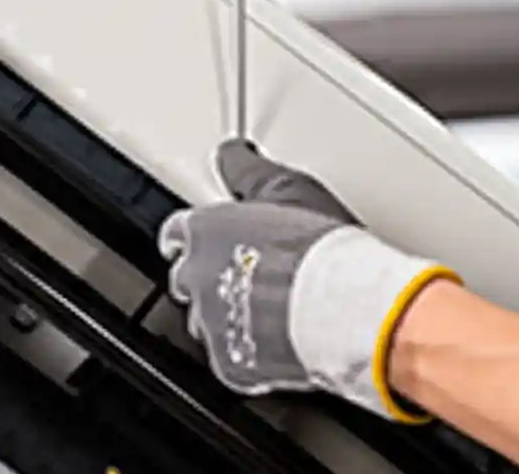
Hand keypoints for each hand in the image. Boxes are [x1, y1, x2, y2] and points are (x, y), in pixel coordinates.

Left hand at [157, 140, 461, 422]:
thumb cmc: (316, 249)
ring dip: (229, 315)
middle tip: (252, 274)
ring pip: (207, 321)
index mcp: (203, 231)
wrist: (341, 307)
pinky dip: (251, 352)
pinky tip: (281, 340)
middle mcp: (197, 277)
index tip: (207, 239)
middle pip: (188, 277)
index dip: (194, 236)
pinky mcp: (231, 364)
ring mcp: (212, 324)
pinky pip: (232, 358)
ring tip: (273, 310)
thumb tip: (232, 153)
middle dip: (211, 277)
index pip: (177, 233)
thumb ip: (248, 170)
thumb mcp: (285, 187)